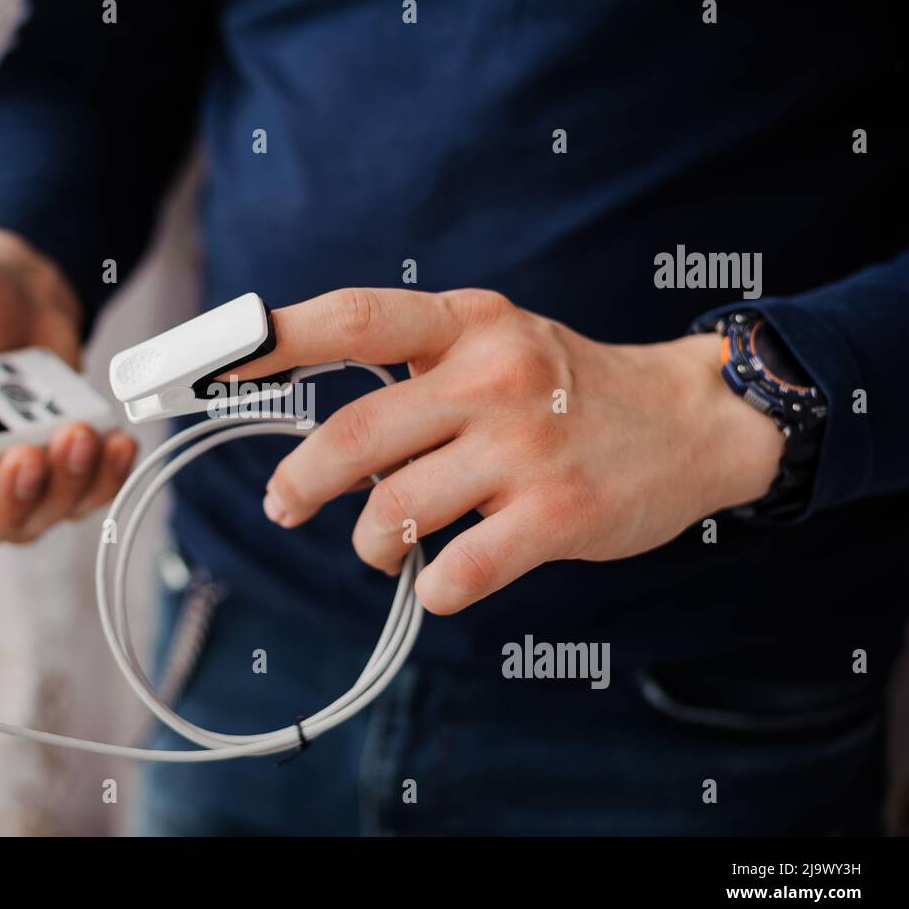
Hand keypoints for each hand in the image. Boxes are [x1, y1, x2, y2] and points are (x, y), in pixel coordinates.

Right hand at [0, 227, 136, 557]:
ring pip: (35, 519)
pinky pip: (85, 496)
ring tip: (76, 434)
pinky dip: (104, 476)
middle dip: (7, 501)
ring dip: (61, 484)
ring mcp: (9, 485)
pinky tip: (114, 443)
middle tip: (27, 454)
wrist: (19, 284)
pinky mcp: (61, 472)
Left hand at [237, 287, 783, 613]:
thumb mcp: (496, 340)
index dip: (272, 343)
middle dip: (300, 484)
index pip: (350, 320)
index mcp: (468, 323)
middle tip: (283, 505)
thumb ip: (415, 363)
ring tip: (386, 545)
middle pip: (354, 437)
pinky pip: (457, 573)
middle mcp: (494, 376)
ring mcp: (526, 447)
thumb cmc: (570, 387)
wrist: (692, 420)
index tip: (216, 369)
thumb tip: (308, 414)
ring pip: (396, 512)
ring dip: (373, 544)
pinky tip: (439, 580)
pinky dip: (432, 587)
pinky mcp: (558, 515)